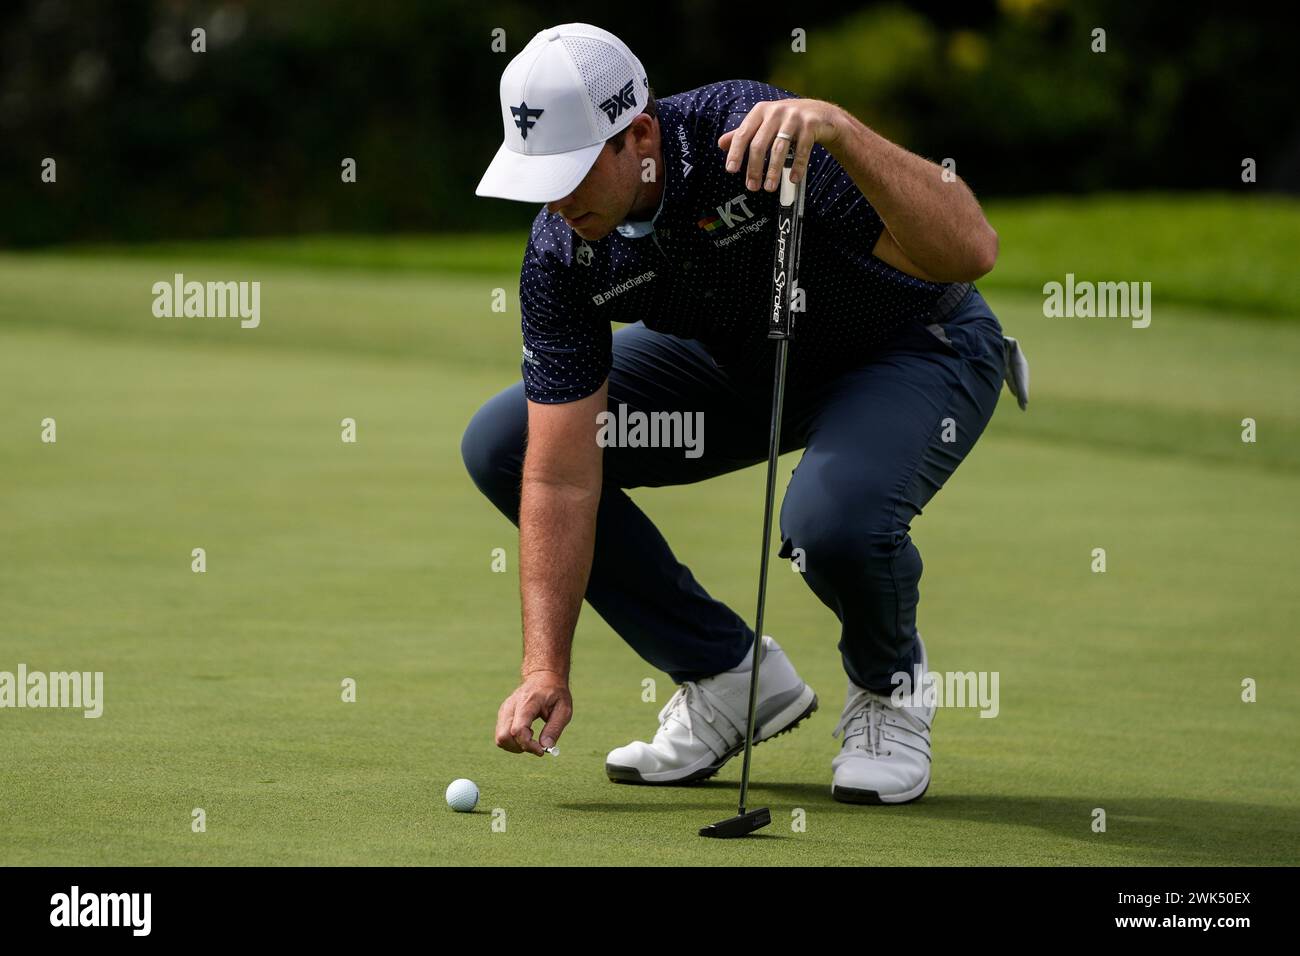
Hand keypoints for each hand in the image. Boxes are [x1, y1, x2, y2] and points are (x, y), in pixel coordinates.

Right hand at [495, 671, 571, 755]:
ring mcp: (505, 710)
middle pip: (504, 736)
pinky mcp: (503, 714)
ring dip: (516, 746)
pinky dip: (513, 741)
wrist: (543, 676)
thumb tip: (546, 748)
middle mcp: (511, 706)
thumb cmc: (555, 693)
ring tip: (532, 737)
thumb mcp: (564, 710)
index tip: (542, 751)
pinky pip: (502, 734)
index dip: (528, 745)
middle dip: (520, 747)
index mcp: (528, 702)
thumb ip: (554, 729)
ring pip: (500, 737)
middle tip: (536, 745)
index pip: (518, 729)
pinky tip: (526, 733)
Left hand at [717, 98, 841, 191]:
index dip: (736, 153)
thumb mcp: (764, 123)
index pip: (743, 134)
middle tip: (752, 187)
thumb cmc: (786, 121)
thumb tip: (721, 144)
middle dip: (754, 168)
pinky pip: (802, 150)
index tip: (731, 170)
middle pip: (759, 144)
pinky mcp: (810, 125)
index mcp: (760, 111)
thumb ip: (744, 133)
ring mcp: (794, 118)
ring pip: (779, 148)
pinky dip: (797, 166)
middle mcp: (776, 112)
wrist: (821, 114)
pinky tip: (793, 179)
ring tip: (769, 188)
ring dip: (774, 171)